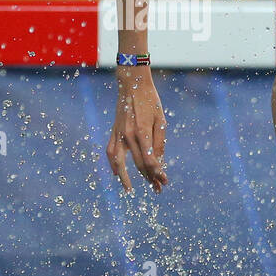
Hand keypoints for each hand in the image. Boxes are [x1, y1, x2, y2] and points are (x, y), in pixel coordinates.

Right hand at [107, 71, 167, 192]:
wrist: (132, 85)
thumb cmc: (151, 102)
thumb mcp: (161, 121)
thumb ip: (159, 143)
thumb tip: (159, 162)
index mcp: (143, 132)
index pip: (150, 160)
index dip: (158, 173)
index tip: (165, 182)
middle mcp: (128, 135)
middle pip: (138, 163)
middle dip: (149, 178)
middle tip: (158, 189)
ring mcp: (118, 134)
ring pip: (119, 161)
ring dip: (125, 177)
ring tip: (130, 190)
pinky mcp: (114, 131)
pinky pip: (110, 151)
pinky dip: (112, 164)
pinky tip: (116, 173)